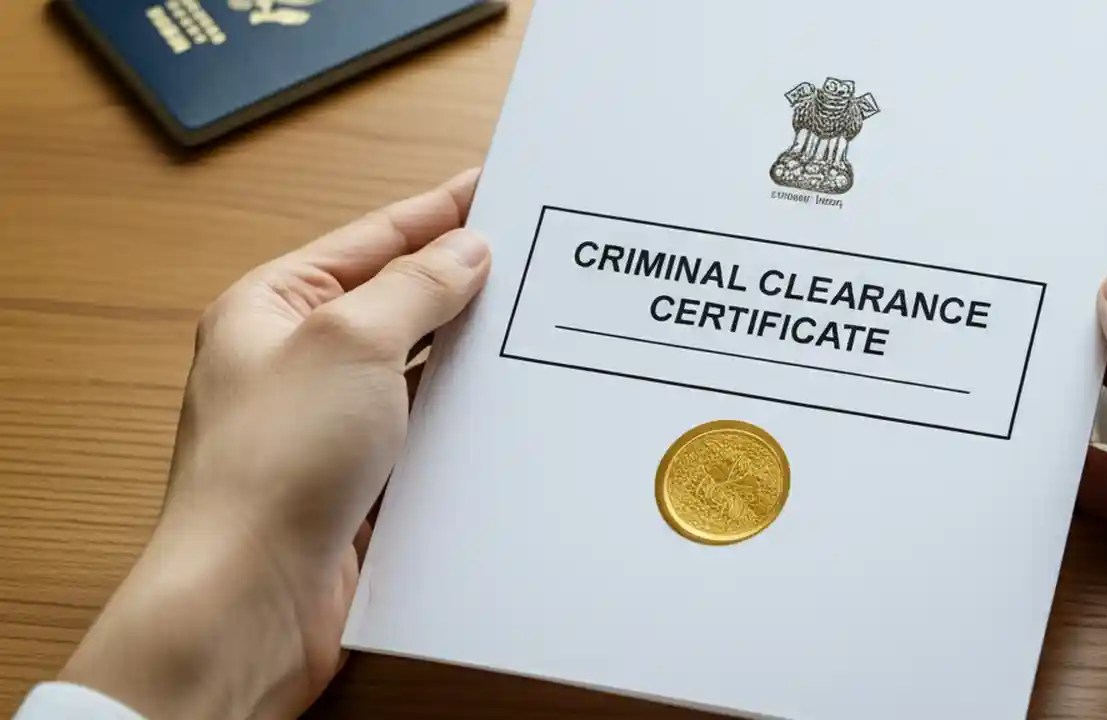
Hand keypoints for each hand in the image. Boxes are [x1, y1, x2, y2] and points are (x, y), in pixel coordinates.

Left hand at [58, 169, 490, 718]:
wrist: (251, 599)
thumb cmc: (271, 465)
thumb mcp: (351, 343)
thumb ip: (414, 287)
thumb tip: (465, 249)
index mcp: (270, 308)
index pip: (370, 239)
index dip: (436, 212)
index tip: (494, 188)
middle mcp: (295, 361)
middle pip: (395, 301)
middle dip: (460, 281)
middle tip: (532, 256)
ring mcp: (327, 423)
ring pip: (415, 369)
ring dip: (465, 353)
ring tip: (530, 324)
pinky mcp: (358, 480)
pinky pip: (422, 430)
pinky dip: (460, 415)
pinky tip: (503, 405)